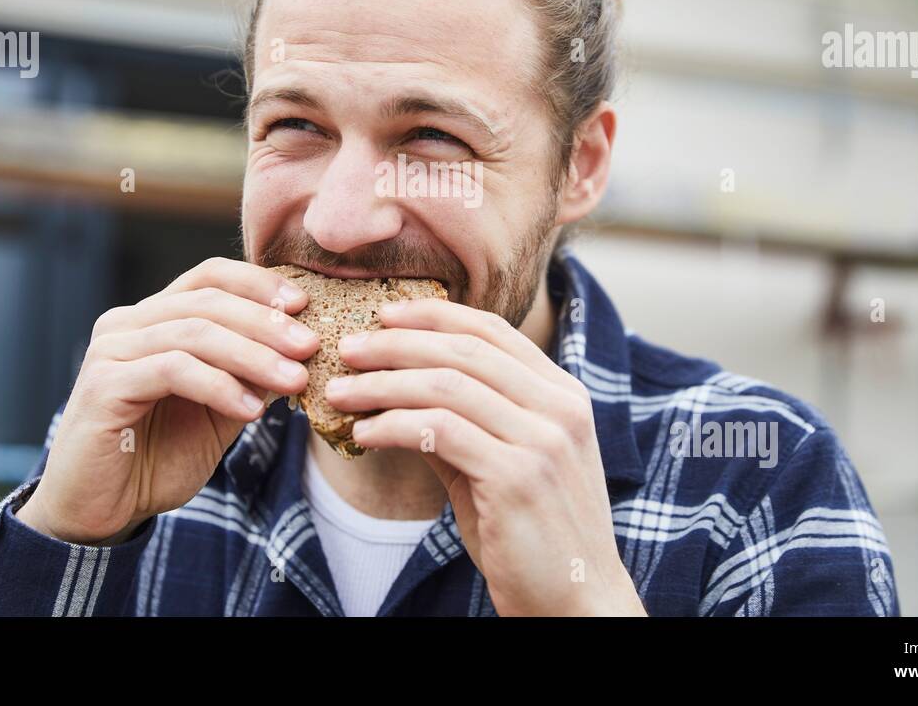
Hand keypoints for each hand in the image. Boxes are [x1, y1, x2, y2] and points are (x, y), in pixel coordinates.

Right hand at [18, 258, 316, 545]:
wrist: (101, 512)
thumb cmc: (157, 458)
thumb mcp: (219, 410)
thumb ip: (248, 375)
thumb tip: (301, 345)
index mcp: (152, 319)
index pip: (209, 278)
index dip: (258, 283)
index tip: (303, 304)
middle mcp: (126, 324)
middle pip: (207, 302)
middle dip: (266, 322)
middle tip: (310, 346)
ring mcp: (111, 351)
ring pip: (194, 333)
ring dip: (252, 355)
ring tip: (294, 381)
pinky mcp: (104, 385)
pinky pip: (173, 370)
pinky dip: (220, 386)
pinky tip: (252, 409)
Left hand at [326, 298, 645, 615]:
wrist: (577, 602)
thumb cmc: (533, 534)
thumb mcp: (501, 464)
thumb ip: (462, 423)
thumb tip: (395, 390)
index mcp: (564, 393)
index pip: (492, 331)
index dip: (433, 316)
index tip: (384, 315)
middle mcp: (561, 407)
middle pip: (464, 350)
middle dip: (396, 344)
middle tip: (346, 349)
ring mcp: (543, 440)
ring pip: (447, 386)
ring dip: (382, 384)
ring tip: (340, 392)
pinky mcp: (517, 476)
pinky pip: (439, 433)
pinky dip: (393, 425)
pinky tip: (364, 434)